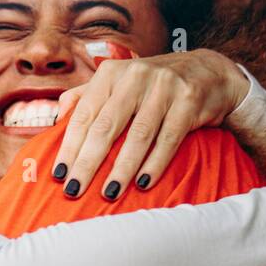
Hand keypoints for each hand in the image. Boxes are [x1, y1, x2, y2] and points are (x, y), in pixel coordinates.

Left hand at [52, 49, 250, 200]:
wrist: (208, 72)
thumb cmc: (153, 86)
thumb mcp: (118, 82)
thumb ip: (86, 96)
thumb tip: (57, 118)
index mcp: (110, 74)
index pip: (83, 115)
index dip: (69, 146)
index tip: (58, 175)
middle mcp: (135, 76)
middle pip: (106, 126)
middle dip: (87, 162)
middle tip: (74, 189)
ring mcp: (163, 87)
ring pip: (138, 135)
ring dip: (121, 168)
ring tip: (109, 193)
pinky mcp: (188, 100)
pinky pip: (169, 138)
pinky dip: (155, 163)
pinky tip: (143, 183)